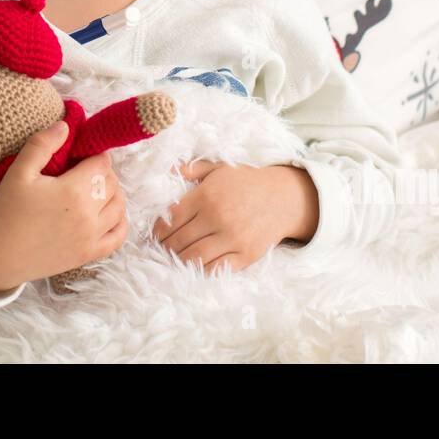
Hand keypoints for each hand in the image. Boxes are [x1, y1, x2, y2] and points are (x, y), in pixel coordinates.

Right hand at [0, 121, 127, 295]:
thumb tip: (65, 126)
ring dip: (113, 194)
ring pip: (119, 208)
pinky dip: (121, 222)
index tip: (83, 156)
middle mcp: (88, 215)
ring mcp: (91, 237)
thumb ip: (42, 144)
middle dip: (104, 173)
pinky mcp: (88, 254)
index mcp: (73, 191)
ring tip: (96, 189)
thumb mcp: (19, 172)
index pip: (101, 164)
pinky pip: (118, 237)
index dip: (95, 155)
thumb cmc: (7, 212)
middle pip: (113, 184)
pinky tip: (111, 214)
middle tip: (86, 171)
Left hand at [152, 161, 314, 274]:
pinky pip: (217, 268)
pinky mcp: (246, 255)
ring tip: (175, 258)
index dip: (158, 229)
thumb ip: (193, 168)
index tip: (155, 234)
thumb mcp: (220, 168)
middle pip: (179, 240)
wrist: (284, 198)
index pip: (171, 218)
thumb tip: (169, 168)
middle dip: (165, 247)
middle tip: (161, 249)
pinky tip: (196, 265)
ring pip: (195, 257)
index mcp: (207, 195)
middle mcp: (218, 217)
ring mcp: (233, 238)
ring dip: (179, 260)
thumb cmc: (247, 182)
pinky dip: (202, 270)